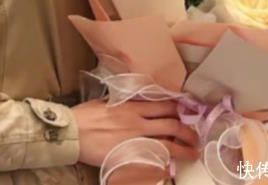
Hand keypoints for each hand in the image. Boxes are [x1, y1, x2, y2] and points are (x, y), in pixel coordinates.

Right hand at [71, 98, 199, 167]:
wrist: (73, 132)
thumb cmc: (86, 115)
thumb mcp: (108, 101)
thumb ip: (125, 102)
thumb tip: (137, 102)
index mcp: (133, 105)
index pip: (164, 105)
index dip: (179, 109)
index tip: (186, 112)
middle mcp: (138, 121)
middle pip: (172, 124)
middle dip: (188, 130)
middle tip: (195, 135)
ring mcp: (136, 140)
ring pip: (169, 143)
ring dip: (185, 148)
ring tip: (194, 151)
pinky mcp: (131, 155)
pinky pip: (154, 159)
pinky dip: (166, 163)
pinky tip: (172, 166)